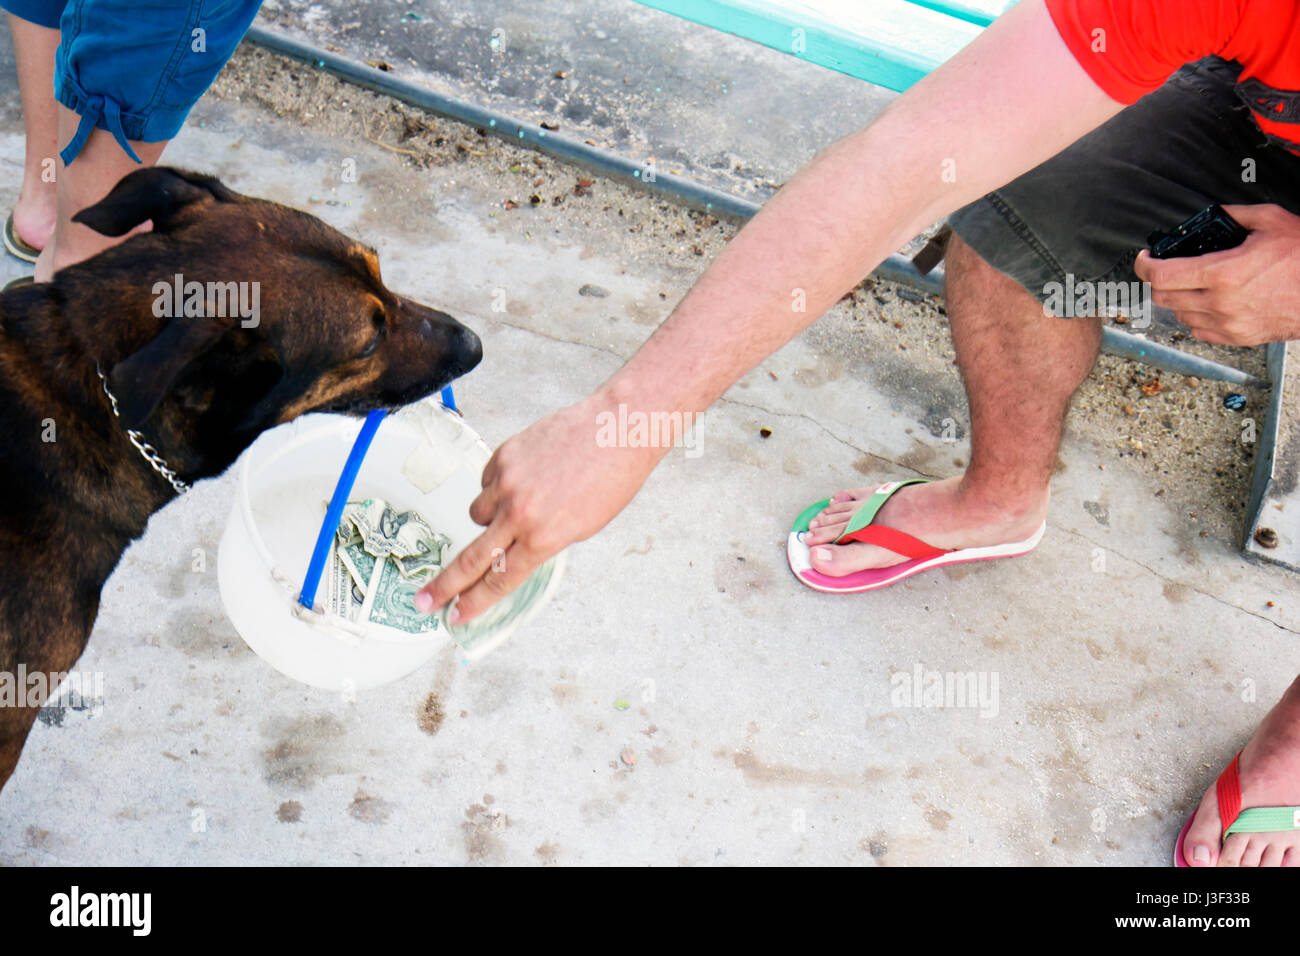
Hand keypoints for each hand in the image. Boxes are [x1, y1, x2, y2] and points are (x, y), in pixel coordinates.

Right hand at [416, 390, 662, 622]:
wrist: (616, 429)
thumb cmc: (611, 479)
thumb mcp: (584, 526)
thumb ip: (544, 541)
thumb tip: (514, 551)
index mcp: (544, 537)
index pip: (499, 580)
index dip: (474, 602)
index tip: (454, 616)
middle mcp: (520, 513)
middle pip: (471, 560)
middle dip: (444, 586)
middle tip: (423, 601)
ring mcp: (508, 482)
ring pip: (477, 513)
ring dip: (489, 518)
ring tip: (521, 502)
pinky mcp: (503, 455)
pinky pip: (487, 481)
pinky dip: (500, 485)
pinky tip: (527, 476)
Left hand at [1135, 203, 1299, 345]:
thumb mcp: (1271, 221)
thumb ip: (1234, 215)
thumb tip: (1214, 213)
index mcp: (1223, 273)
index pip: (1161, 275)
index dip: (1145, 265)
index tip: (1145, 259)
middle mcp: (1221, 303)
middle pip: (1164, 297)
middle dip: (1159, 281)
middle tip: (1167, 269)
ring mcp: (1228, 324)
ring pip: (1179, 316)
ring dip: (1179, 299)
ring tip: (1193, 284)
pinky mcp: (1238, 338)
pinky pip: (1199, 331)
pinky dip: (1196, 316)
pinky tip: (1208, 302)